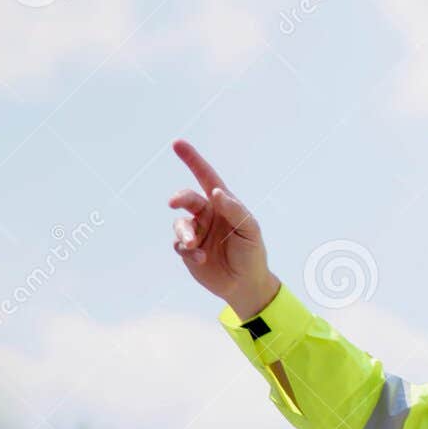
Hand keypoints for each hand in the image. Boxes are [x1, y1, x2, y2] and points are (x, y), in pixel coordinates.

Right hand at [168, 139, 277, 318]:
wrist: (246, 284)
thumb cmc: (252, 254)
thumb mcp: (250, 231)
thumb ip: (234, 211)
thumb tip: (216, 192)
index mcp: (224, 205)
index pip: (207, 178)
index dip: (193, 161)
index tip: (178, 144)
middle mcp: (207, 215)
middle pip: (187, 198)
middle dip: (180, 198)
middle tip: (175, 201)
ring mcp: (196, 232)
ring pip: (180, 223)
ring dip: (185, 232)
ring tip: (193, 244)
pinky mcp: (188, 250)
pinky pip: (179, 245)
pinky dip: (187, 249)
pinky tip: (201, 257)